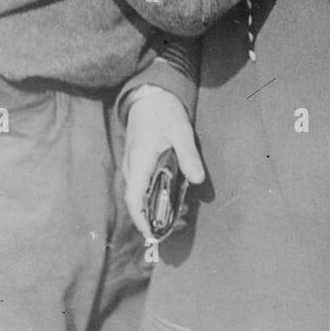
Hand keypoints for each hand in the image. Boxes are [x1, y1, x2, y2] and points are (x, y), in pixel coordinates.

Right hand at [122, 86, 204, 243]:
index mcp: (139, 162)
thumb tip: (197, 180)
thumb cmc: (164, 112)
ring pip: (142, 196)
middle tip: (182, 224)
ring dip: (158, 209)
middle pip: (139, 203)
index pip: (134, 199)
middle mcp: (132, 168)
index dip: (142, 219)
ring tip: (184, 214)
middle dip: (156, 219)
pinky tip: (176, 198)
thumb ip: (188, 155)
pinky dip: (158, 197)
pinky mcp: (139, 165)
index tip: (154, 235)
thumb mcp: (181, 130)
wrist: (150, 96)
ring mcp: (134, 167)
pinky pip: (145, 187)